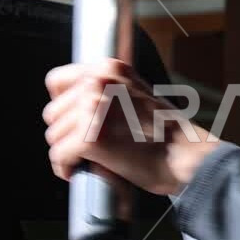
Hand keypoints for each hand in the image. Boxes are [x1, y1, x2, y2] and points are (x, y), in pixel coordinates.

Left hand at [42, 59, 218, 195]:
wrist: (187, 156)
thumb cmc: (167, 134)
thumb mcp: (136, 95)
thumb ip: (107, 93)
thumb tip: (74, 106)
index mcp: (109, 68)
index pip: (57, 80)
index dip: (62, 104)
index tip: (70, 120)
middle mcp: (98, 82)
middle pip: (53, 113)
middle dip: (65, 133)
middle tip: (86, 147)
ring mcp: (92, 108)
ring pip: (54, 137)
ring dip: (67, 152)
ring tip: (88, 160)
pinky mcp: (89, 137)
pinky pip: (59, 157)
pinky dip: (66, 169)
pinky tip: (80, 171)